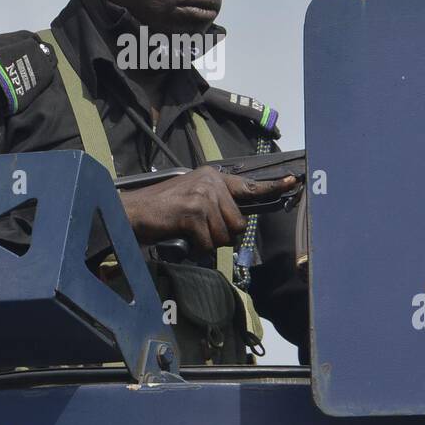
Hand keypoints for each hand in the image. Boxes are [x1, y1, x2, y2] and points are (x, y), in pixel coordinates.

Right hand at [119, 168, 299, 253]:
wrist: (131, 212)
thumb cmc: (161, 210)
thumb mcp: (192, 197)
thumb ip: (216, 204)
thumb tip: (237, 224)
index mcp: (212, 177)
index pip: (248, 185)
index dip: (273, 186)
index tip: (293, 181)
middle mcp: (211, 183)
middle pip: (238, 223)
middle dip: (221, 233)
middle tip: (198, 229)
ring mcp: (203, 196)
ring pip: (224, 235)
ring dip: (207, 241)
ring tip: (187, 230)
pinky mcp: (194, 212)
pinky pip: (208, 243)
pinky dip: (195, 247)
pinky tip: (181, 235)